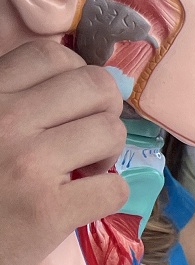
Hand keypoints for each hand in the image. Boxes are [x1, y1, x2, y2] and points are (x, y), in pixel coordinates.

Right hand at [0, 40, 127, 264]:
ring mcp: (26, 164)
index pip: (53, 54)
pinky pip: (114, 188)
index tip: (71, 104)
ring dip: (108, 152)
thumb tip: (83, 78)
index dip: (76, 77)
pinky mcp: (46, 210)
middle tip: (90, 135)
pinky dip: (108, 196)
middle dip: (105, 109)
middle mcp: (3, 119)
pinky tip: (83, 202)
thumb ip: (8, 100)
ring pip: (110, 132)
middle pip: (94, 85)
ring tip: (85, 168)